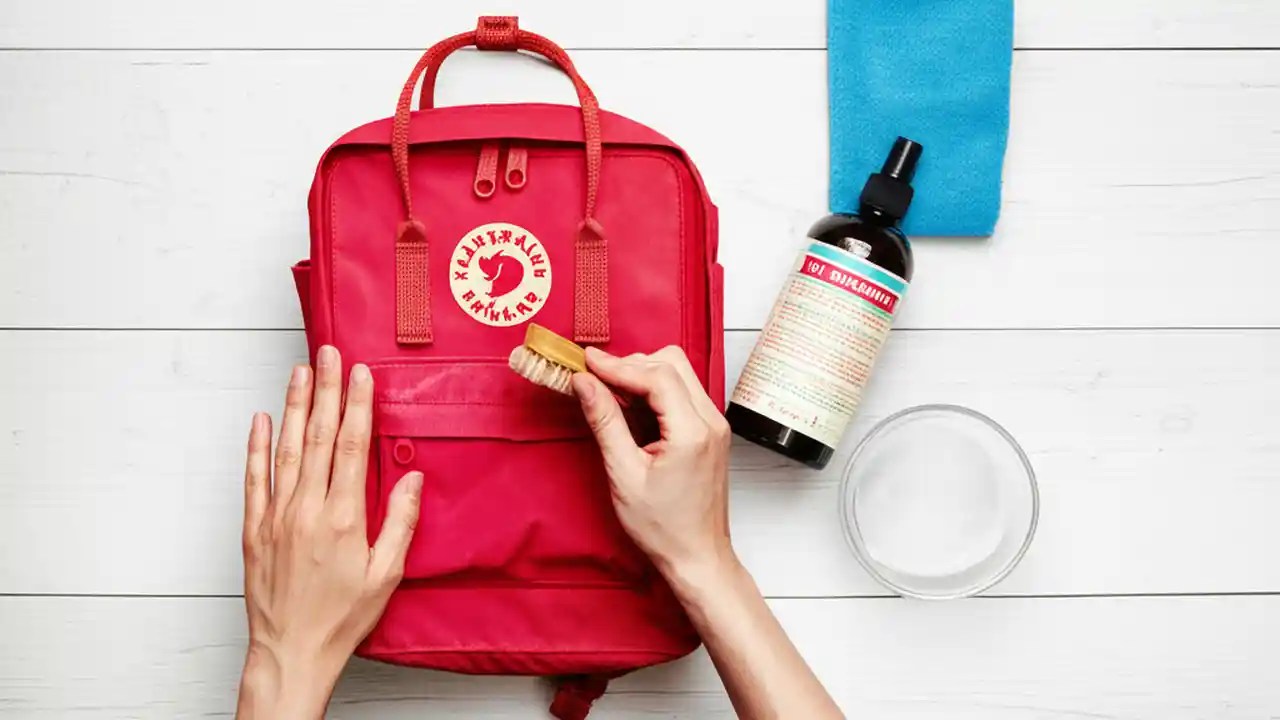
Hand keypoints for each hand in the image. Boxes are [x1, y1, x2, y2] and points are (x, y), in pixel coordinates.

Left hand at [237, 346, 422, 719]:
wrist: (292, 651)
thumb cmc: (342, 618)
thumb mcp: (387, 574)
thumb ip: (399, 522)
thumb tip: (411, 479)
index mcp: (344, 518)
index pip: (350, 447)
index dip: (355, 406)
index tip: (359, 374)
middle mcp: (307, 510)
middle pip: (318, 437)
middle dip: (325, 391)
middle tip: (328, 354)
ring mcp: (276, 517)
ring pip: (286, 449)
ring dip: (293, 406)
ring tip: (300, 371)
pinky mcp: (254, 530)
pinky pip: (254, 479)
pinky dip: (256, 446)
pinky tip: (260, 419)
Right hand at [571, 346, 734, 580]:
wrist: (698, 557)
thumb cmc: (664, 528)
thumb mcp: (624, 475)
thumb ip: (605, 422)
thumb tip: (584, 383)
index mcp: (693, 432)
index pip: (657, 376)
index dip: (618, 364)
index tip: (586, 361)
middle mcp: (711, 421)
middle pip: (672, 364)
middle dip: (631, 365)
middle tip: (596, 379)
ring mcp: (715, 425)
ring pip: (679, 374)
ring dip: (643, 376)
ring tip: (611, 395)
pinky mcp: (710, 431)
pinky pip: (683, 394)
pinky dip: (655, 392)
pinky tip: (631, 410)